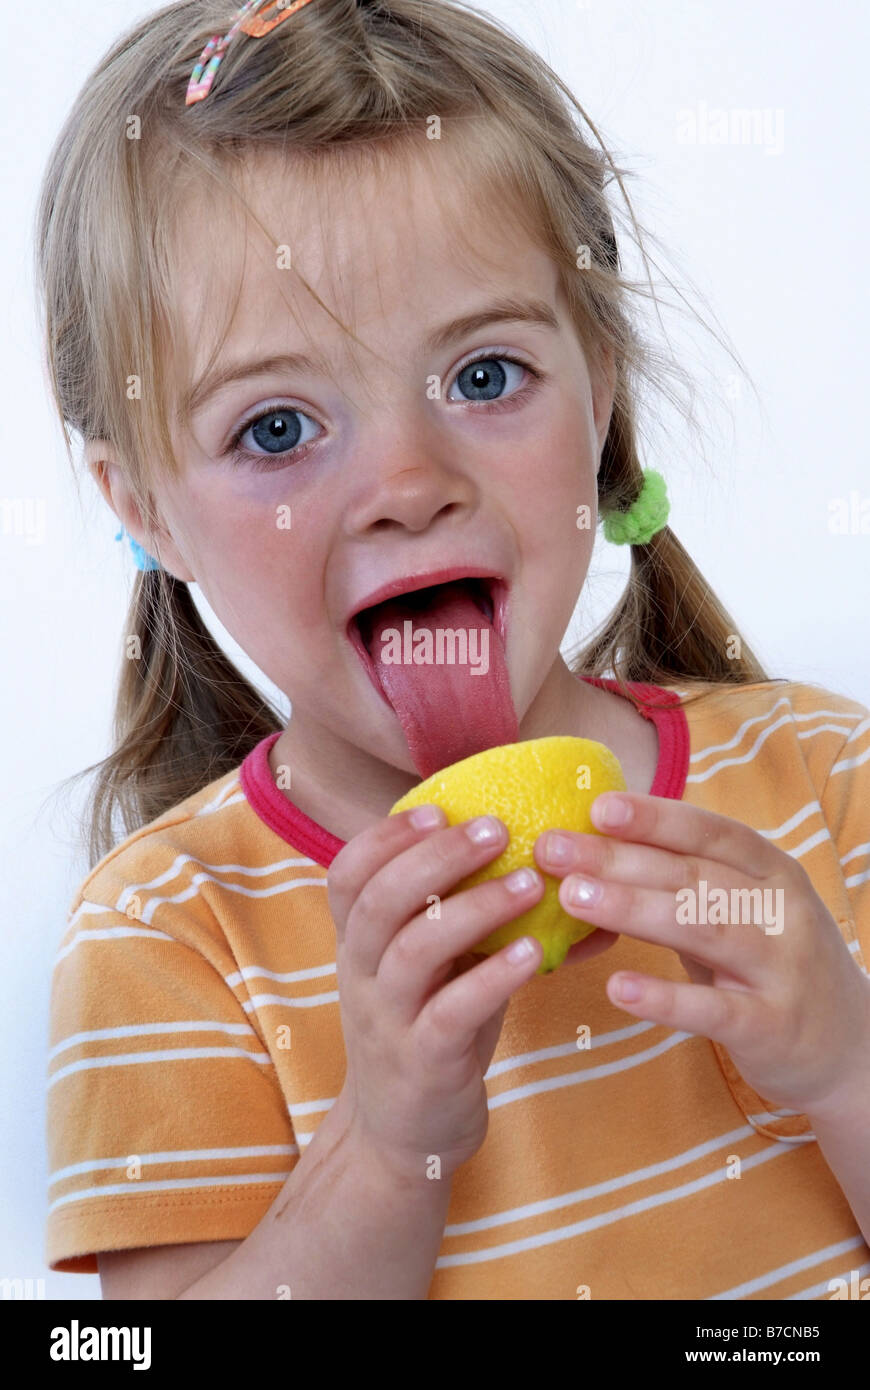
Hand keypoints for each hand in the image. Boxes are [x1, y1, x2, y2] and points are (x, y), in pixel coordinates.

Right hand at [327, 807, 544, 1183]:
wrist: (404, 1136)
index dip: (386, 837)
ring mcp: (389, 1019)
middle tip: (496, 829)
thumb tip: (540, 852)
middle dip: (437, 856)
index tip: (436, 809)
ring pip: (414, 949)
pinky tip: (534, 951)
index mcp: (359, 943)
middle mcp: (363, 974)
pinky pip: (451, 1011)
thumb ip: (462, 914)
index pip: (347, 875)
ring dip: (474, 908)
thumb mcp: (433, 967)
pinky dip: (493, 976)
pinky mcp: (422, 1062)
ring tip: (530, 884)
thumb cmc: (431, 1030)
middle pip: (380, 900)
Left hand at [534, 792, 869, 1113]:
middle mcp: (780, 910)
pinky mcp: (770, 1027)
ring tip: (572, 897)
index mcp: (771, 871)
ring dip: (633, 908)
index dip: (654, 817)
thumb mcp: (741, 909)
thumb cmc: (772, 962)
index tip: (596, 806)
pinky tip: (618, 987)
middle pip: (693, 875)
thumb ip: (684, 880)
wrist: (852, 1047)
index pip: (709, 832)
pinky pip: (713, 1010)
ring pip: (704, 927)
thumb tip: (597, 844)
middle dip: (618, 858)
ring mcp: (780, 968)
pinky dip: (664, 998)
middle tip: (554, 849)